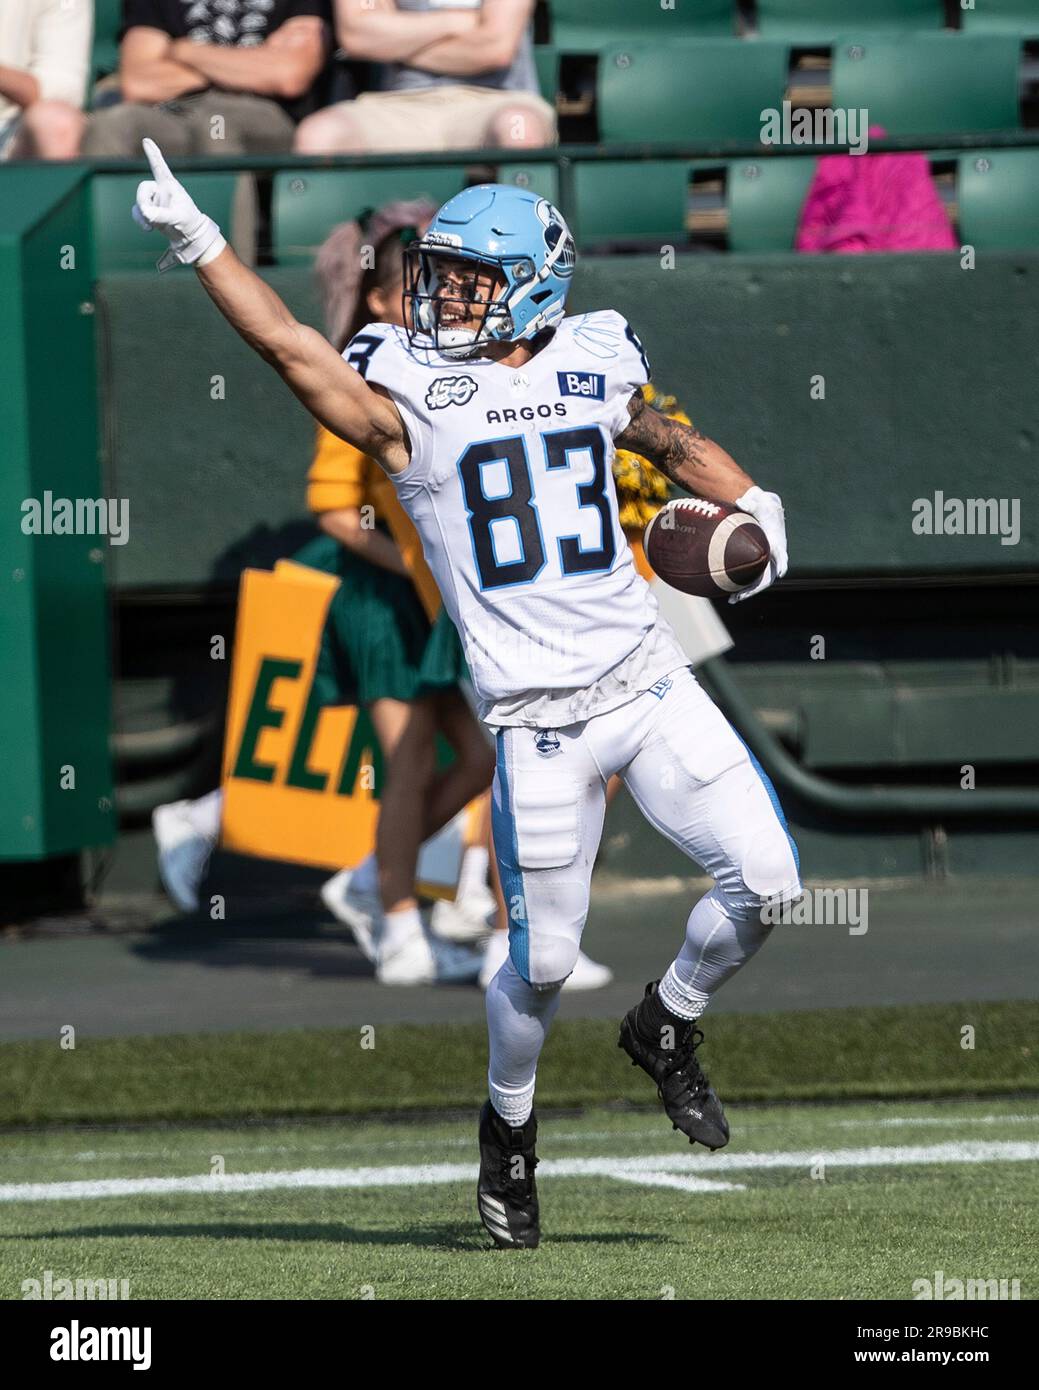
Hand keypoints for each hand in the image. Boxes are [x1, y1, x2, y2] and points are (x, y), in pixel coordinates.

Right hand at [132, 137, 225, 271]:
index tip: (146, 140)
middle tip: (148, 215)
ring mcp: (155, 200)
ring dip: (141, 215)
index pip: (159, 167)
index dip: (153, 154)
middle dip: (142, 202)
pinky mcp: (150, 211)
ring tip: (151, 226)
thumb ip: (161, 215)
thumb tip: (146, 213)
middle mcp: (160, 190)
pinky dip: (140, 220)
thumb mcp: (177, 218)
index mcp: (170, 186)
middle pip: (143, 189)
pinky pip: (138, 212)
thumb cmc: (188, 222)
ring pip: (139, 202)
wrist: (189, 236)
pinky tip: (149, 229)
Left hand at [729, 485, 787, 603]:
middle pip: (768, 576)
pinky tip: (730, 594)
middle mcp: (774, 555)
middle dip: (756, 588)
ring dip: (747, 592)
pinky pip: (752, 578)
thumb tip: (740, 501)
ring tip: (732, 600)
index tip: (781, 572)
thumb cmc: (762, 506)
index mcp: (776, 541)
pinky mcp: (758, 564)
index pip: (781, 553)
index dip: (782, 563)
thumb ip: (750, 503)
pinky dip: (742, 587)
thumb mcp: (758, 502)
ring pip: (759, 581)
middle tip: (742, 596)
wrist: (766, 511)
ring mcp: (767, 561)